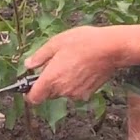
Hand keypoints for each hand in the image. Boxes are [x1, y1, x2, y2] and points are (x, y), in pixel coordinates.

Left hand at [24, 25, 139, 103]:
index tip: (30, 85)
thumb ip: (40, 56)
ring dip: (62, 82)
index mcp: (51, 78)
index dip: (29, 93)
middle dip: (48, 83)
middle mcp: (62, 90)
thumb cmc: (84, 42)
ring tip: (72, 63)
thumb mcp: (57, 42)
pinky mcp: (88, 94)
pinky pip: (75, 91)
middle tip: (56, 65)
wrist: (111, 49)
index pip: (34, 98)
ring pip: (62, 92)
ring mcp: (76, 93)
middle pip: (48, 94)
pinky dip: (75, 83)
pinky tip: (81, 68)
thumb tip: (28, 65)